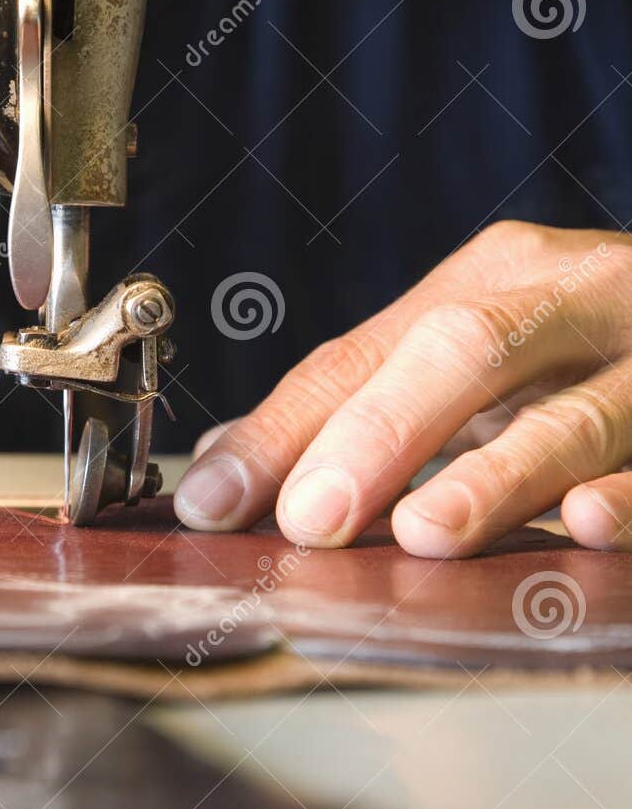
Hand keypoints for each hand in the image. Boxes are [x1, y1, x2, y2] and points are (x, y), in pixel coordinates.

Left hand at [174, 221, 631, 556]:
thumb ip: (368, 401)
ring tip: (426, 530)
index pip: (365, 351)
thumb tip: (230, 467)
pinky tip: (585, 522)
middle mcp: (577, 298)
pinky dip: (629, 497)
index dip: (284, 429)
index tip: (217, 503)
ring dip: (496, 476)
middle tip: (315, 517)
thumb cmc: (588, 351)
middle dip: (382, 435)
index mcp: (496, 277)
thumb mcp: (481, 352)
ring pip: (574, 415)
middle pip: (466, 351)